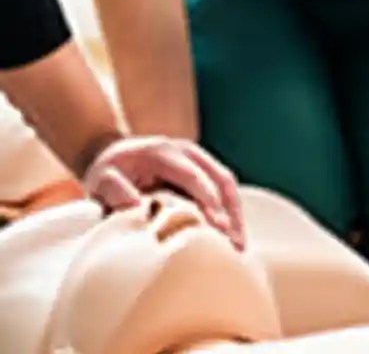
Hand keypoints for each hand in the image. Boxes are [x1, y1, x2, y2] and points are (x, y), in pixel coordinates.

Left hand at [83, 136, 243, 248]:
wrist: (113, 152)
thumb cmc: (108, 171)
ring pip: (228, 184)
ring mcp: (199, 157)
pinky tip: (233, 234)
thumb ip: (113, 190)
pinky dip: (231, 211)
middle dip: (230, 212)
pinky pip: (224, 188)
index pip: (194, 176)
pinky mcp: (204, 169)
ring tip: (239, 244)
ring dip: (236, 214)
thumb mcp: (101, 179)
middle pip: (220, 179)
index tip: (218, 228)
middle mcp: (187, 151)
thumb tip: (136, 206)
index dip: (208, 202)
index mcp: (163, 152)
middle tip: (235, 243)